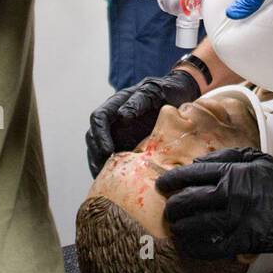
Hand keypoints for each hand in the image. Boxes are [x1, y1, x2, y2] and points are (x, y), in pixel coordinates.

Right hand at [85, 69, 199, 176]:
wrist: (178, 95)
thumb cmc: (165, 90)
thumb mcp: (154, 92)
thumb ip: (139, 100)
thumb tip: (123, 114)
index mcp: (116, 103)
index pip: (99, 118)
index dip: (100, 135)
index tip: (108, 151)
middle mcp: (113, 119)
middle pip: (94, 136)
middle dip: (96, 154)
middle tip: (104, 171)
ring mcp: (118, 132)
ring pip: (99, 149)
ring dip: (99, 164)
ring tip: (106, 180)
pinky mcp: (126, 143)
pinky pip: (113, 157)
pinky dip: (111, 169)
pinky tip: (114, 181)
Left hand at [156, 147, 272, 257]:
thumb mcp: (258, 158)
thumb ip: (228, 156)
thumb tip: (200, 161)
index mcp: (234, 171)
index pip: (194, 174)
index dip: (173, 180)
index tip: (163, 184)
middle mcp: (232, 193)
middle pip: (189, 200)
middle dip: (172, 206)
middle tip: (168, 210)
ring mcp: (237, 218)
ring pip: (196, 224)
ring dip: (180, 228)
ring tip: (176, 229)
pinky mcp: (244, 239)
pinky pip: (212, 246)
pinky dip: (197, 248)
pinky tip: (190, 247)